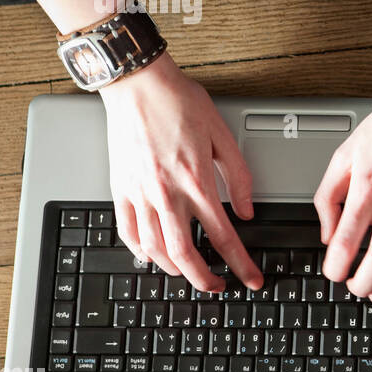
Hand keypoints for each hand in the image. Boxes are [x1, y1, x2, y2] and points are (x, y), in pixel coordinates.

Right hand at [100, 53, 262, 290]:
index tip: (251, 279)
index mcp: (196, 180)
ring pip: (154, 250)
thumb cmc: (178, 102)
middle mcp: (166, 192)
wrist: (137, 84)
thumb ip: (238, 177)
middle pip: (185, 254)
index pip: (223, 236)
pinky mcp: (120, 189)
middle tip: (218, 287)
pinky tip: (153, 256)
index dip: (241, 264)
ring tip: (190, 273)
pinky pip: (128, 232)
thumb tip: (247, 210)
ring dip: (174, 270)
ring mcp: (139, 193)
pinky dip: (141, 252)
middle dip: (204, 279)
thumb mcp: (223, 135)